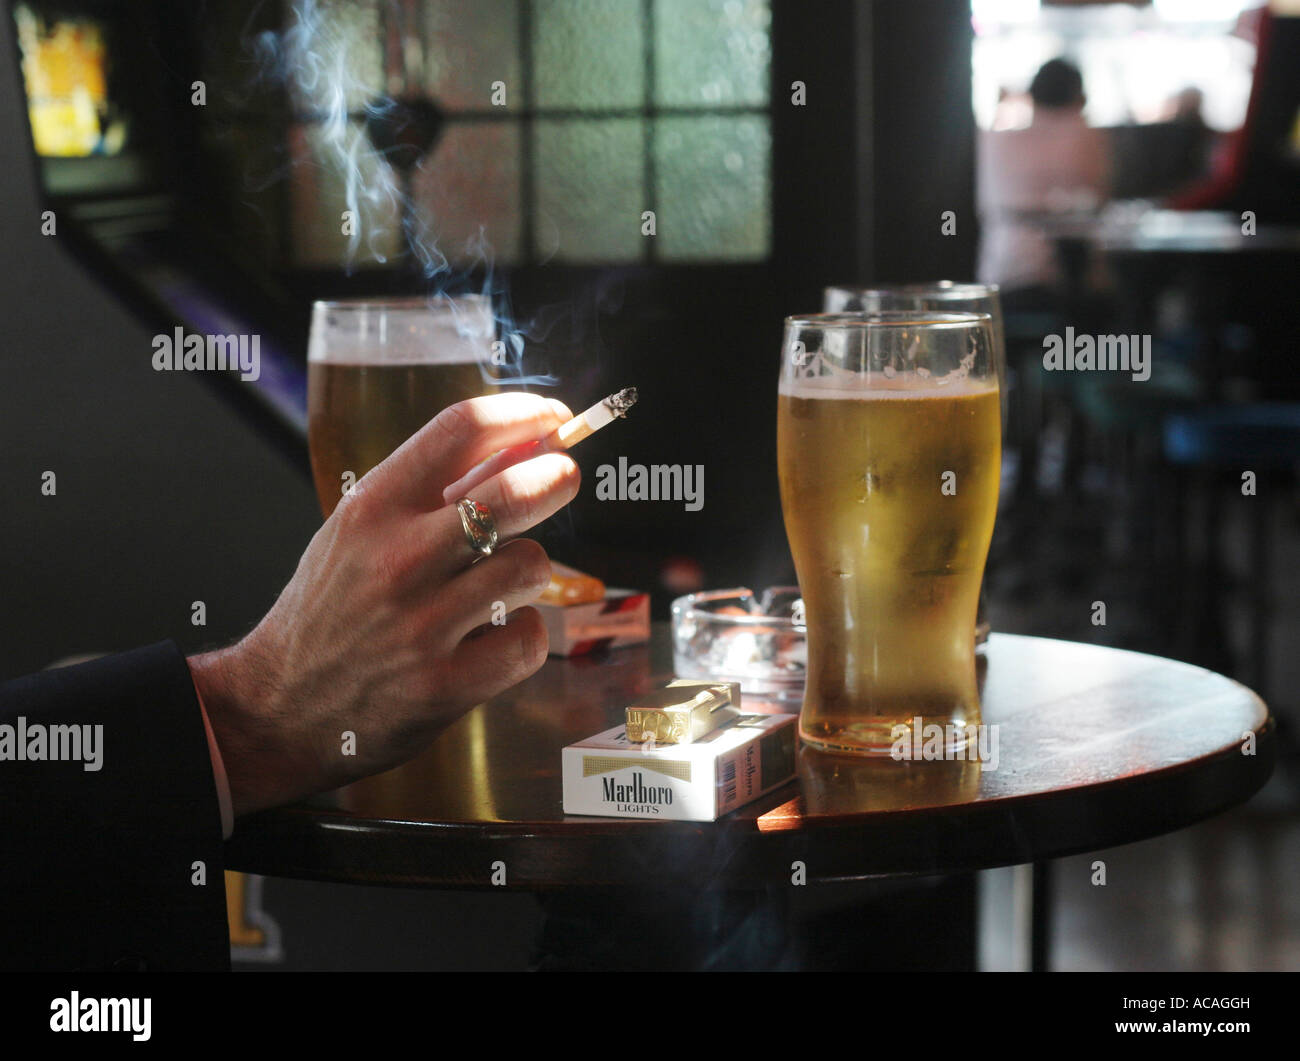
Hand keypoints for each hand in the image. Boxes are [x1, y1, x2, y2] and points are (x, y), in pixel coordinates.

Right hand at [189, 393, 578, 816]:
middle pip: (512, 492)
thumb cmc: (334, 608)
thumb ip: (432, 489)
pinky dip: (524, 635)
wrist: (280, 706)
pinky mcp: (445, 686)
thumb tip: (521, 445)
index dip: (523, 412)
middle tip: (563, 477)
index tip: (552, 416)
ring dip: (529, 567)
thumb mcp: (360, 531)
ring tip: (500, 583)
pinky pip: (529, 638)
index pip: (462, 429)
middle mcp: (396, 560)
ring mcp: (421, 626)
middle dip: (556, 476)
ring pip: (530, 564)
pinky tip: (494, 637)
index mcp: (371, 508)